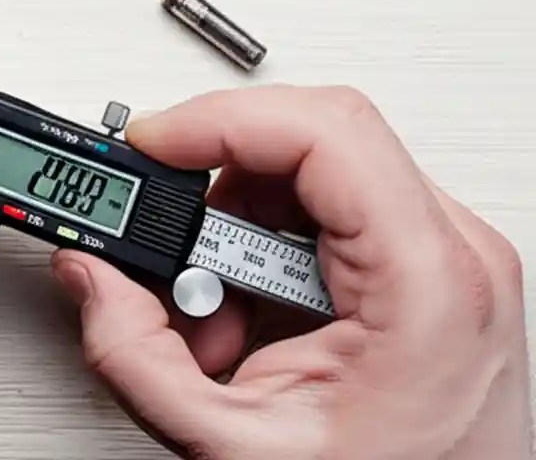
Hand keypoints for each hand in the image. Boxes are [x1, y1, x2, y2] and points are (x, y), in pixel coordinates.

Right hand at [52, 86, 531, 458]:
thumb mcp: (236, 448)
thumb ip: (137, 357)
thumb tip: (91, 275)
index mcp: (428, 285)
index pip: (324, 131)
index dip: (220, 119)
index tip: (152, 144)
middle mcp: (454, 255)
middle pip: (317, 137)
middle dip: (215, 182)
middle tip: (165, 246)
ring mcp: (450, 258)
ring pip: (319, 168)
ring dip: (236, 222)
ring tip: (212, 312)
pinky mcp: (431, 268)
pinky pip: (335, 209)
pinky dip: (266, 247)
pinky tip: (248, 316)